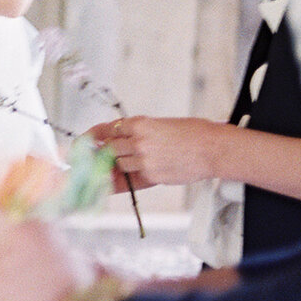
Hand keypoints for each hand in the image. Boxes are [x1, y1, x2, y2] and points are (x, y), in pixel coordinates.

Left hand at [87, 116, 219, 190]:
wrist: (214, 149)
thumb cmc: (194, 134)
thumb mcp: (162, 124)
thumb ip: (139, 130)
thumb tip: (119, 136)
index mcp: (139, 123)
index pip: (106, 129)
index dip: (94, 136)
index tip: (86, 140)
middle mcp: (137, 140)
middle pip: (108, 148)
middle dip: (106, 152)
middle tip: (105, 154)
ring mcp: (143, 160)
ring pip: (118, 164)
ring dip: (121, 164)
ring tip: (134, 161)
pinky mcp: (151, 175)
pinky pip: (132, 177)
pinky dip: (132, 176)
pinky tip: (136, 173)